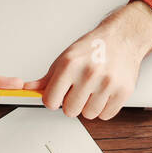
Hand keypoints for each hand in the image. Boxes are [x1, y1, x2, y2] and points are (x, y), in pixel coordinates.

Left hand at [24, 1, 151, 119]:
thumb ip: (47, 78)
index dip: (53, 100)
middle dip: (72, 103)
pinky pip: (106, 115)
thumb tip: (27, 89)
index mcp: (70, 65)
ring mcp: (107, 83)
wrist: (122, 37)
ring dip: (89, 106)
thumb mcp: (65, 58)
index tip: (59, 94)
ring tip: (94, 88)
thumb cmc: (92, 48)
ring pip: (88, 115)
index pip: (50, 102)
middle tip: (80, 89)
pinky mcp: (123, 91)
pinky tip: (105, 92)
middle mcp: (89, 73)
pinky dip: (104, 107)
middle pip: (70, 111)